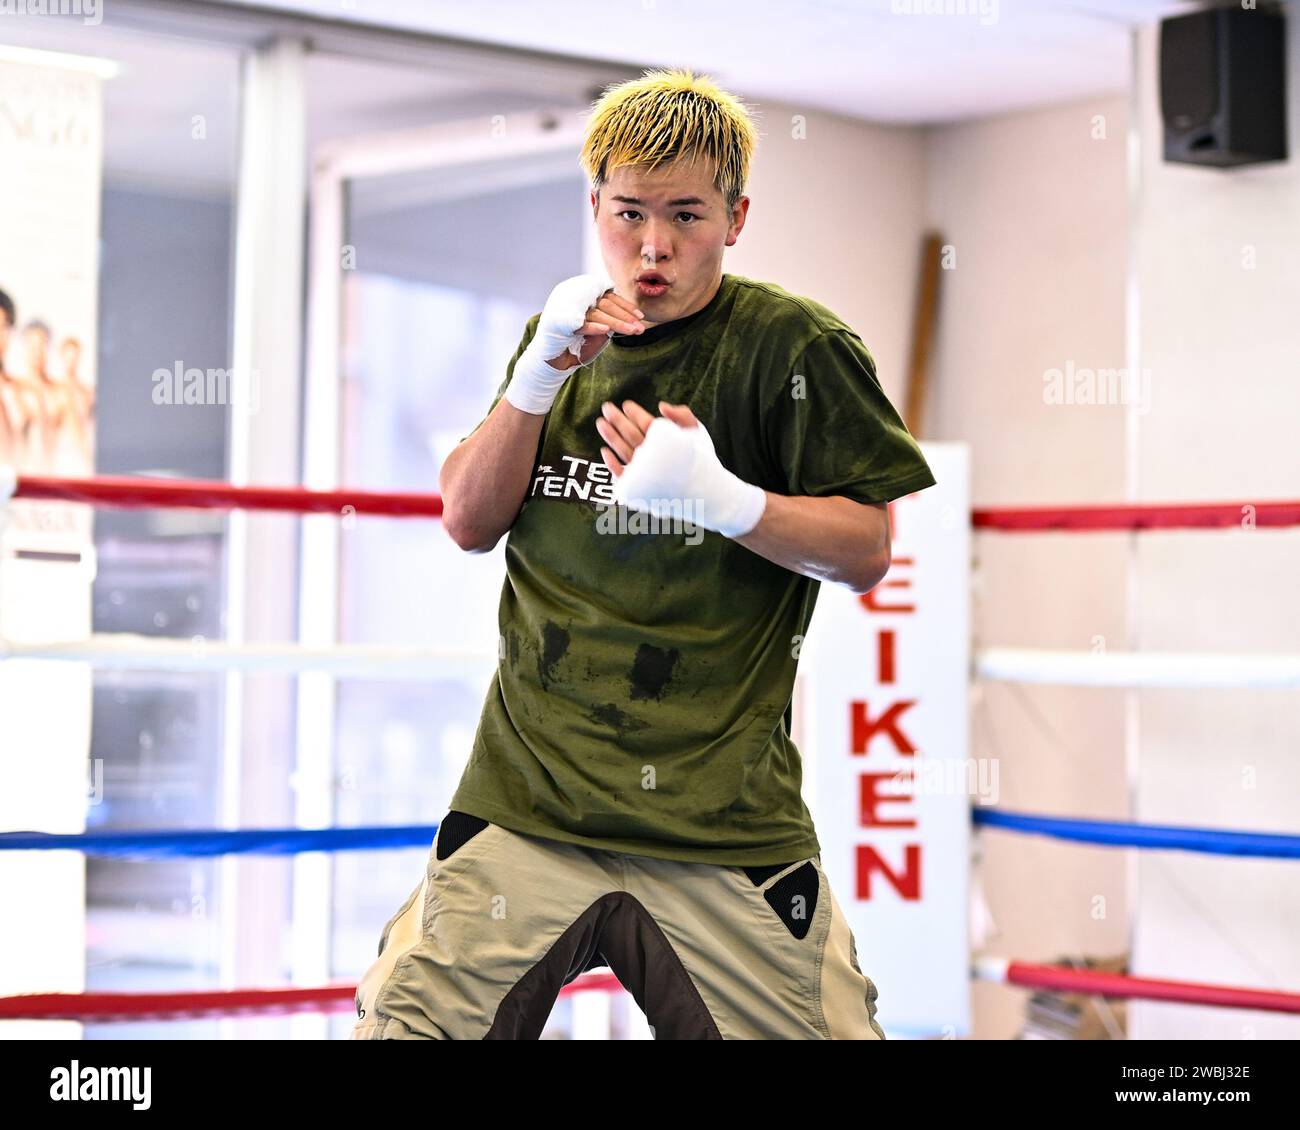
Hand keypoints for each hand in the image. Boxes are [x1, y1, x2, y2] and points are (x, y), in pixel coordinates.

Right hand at [505, 274, 646, 414]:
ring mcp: (565, 309)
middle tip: (640, 327)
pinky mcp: (559, 323)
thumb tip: (630, 317)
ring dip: (616, 322)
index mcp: (582, 297)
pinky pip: (580, 323)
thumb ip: (610, 320)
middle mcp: (573, 298)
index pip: (607, 296)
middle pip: (604, 303)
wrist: (553, 362)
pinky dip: (594, 327)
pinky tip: (607, 331)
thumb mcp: (598, 330)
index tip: (640, 317)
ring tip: (631, 331)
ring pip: (596, 312)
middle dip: (625, 315)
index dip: (625, 305)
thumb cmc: (576, 346)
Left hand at [597, 400, 766, 537]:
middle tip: (607, 408)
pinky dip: (612, 464)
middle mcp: (656, 457)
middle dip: (618, 420)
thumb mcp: (698, 433)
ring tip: (600, 423)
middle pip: (632, 435)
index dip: (635, 413)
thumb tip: (661, 405)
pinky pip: (622, 475)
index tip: (626, 405)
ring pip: (624, 451)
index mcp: (669, 442)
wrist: (706, 495)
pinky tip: (604, 451)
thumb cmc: (702, 461)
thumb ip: (683, 416)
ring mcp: (646, 474)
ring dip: (611, 437)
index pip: (647, 424)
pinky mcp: (641, 488)